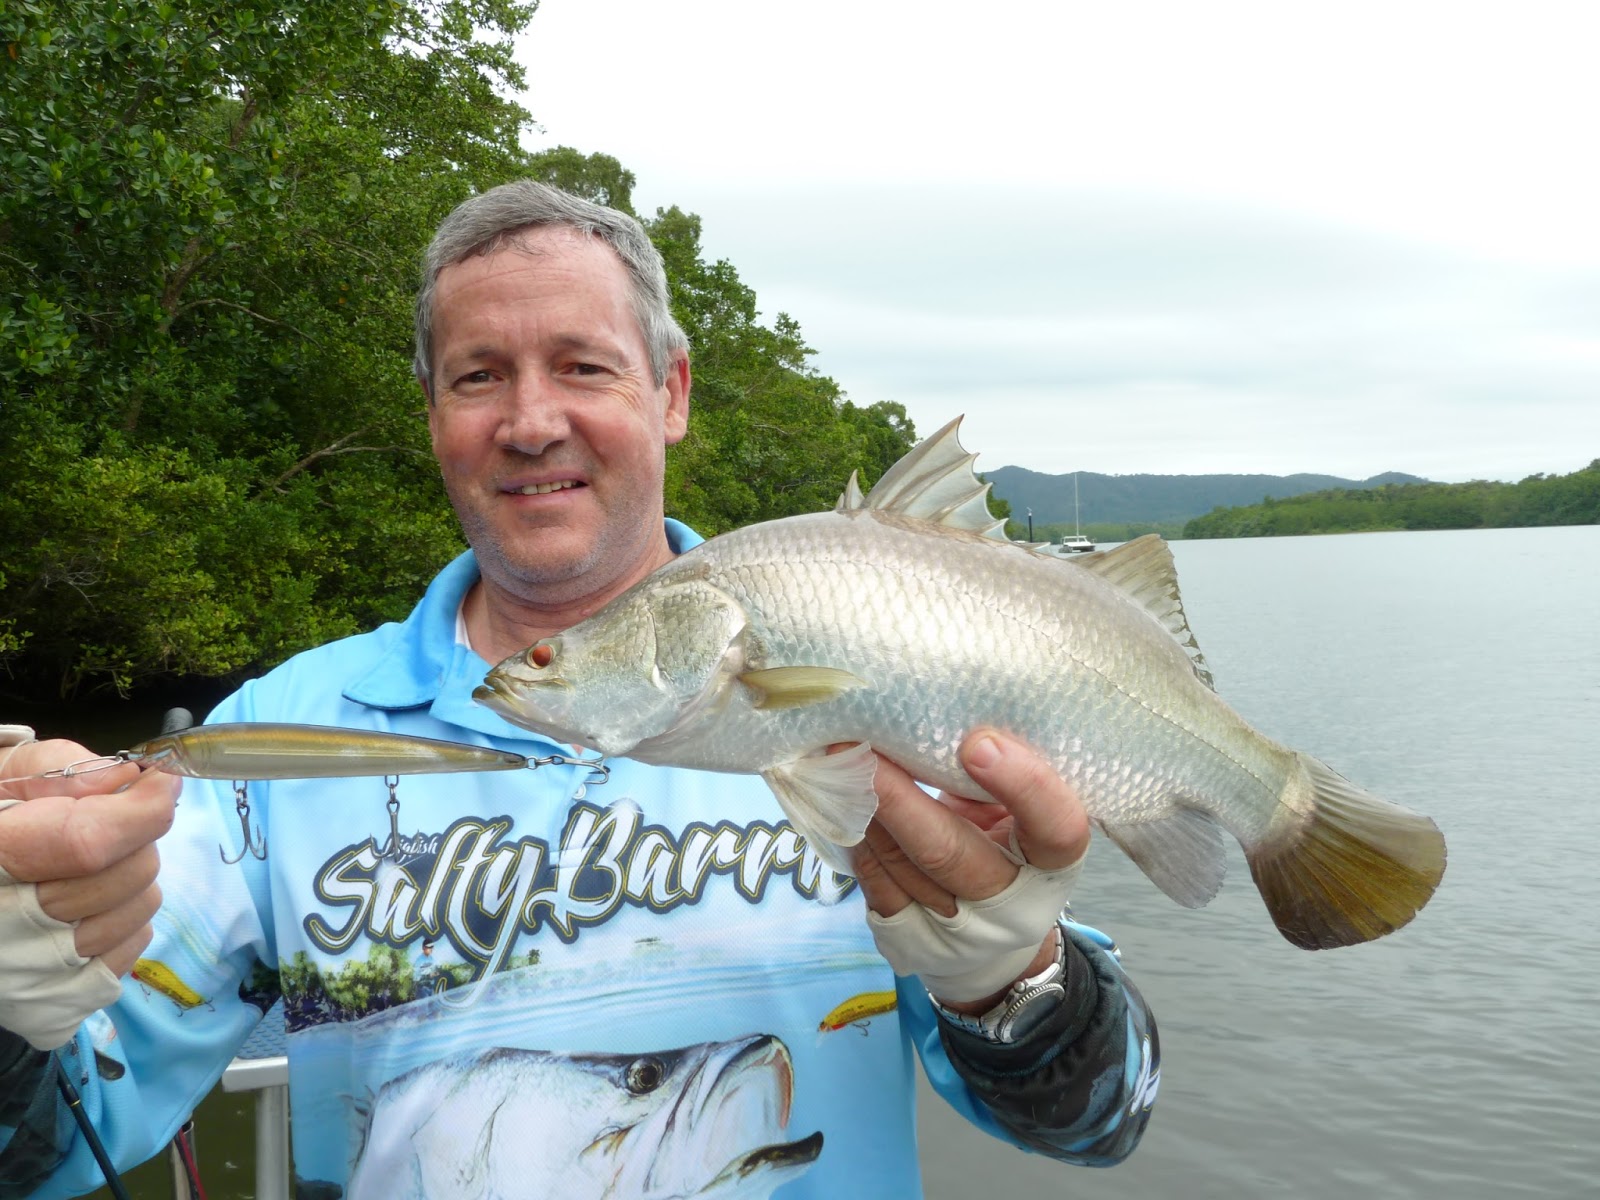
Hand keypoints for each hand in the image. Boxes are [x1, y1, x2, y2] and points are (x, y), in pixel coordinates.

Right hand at [0, 739, 177, 1049]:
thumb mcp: (5, 777)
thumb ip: (63, 771)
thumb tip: (129, 779)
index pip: (89, 843)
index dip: (143, 810)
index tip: (162, 781)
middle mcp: (8, 929)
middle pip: (129, 877)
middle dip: (136, 839)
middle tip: (107, 826)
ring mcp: (31, 976)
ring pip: (141, 912)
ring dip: (132, 881)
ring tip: (90, 869)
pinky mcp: (52, 1005)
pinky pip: (129, 953)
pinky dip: (123, 923)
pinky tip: (88, 907)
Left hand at [851, 728, 1089, 1008]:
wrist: (994, 940)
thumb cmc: (1011, 848)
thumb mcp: (1025, 813)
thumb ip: (1003, 776)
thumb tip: (945, 712)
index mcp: (1053, 864)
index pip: (1056, 829)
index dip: (1023, 786)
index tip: (979, 743)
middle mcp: (1008, 905)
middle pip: (947, 852)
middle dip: (898, 796)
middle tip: (860, 744)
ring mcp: (953, 929)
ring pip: (896, 861)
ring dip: (863, 805)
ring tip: (838, 755)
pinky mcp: (904, 936)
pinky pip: (869, 877)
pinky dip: (854, 829)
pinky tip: (843, 795)